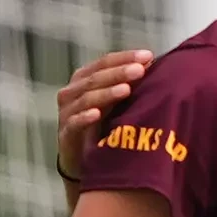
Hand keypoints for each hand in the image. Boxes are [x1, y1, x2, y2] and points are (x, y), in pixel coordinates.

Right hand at [57, 49, 151, 178]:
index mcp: (84, 79)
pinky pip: (74, 123)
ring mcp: (67, 112)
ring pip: (86, 98)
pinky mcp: (65, 134)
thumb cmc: (103, 124)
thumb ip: (128, 82)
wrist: (84, 160)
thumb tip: (151, 62)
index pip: (104, 62)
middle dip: (119, 72)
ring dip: (106, 93)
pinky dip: (84, 117)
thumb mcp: (116, 101)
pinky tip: (97, 114)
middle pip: (96, 78)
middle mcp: (72, 92)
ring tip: (126, 90)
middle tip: (140, 70)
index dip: (125, 57)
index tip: (148, 56)